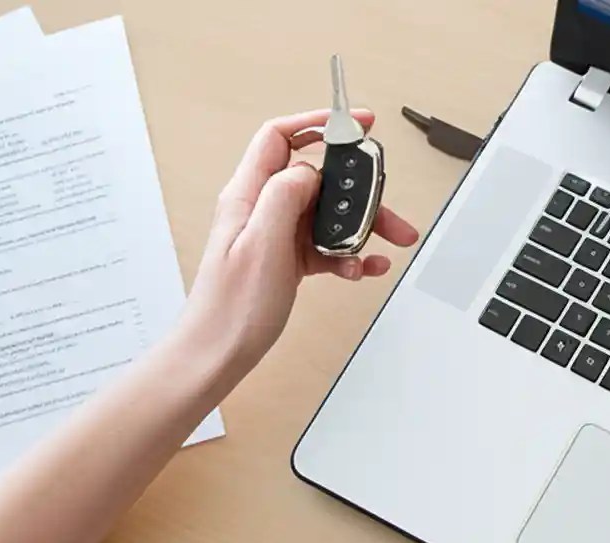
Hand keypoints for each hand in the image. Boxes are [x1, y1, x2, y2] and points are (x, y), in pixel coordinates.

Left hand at [178, 109, 419, 370]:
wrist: (219, 352)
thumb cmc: (230, 307)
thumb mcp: (261, 243)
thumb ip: (285, 195)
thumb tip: (310, 168)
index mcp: (248, 195)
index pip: (281, 137)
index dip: (317, 123)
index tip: (356, 123)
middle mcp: (263, 209)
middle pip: (318, 178)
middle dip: (357, 188)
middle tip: (386, 201)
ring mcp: (277, 234)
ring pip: (329, 214)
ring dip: (363, 226)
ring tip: (390, 241)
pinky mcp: (289, 259)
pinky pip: (328, 245)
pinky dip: (351, 254)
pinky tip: (364, 267)